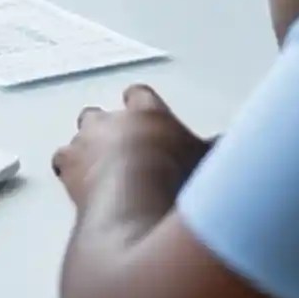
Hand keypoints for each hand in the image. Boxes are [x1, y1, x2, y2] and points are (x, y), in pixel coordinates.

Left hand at [53, 86, 209, 218]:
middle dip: (105, 127)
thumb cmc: (175, 179)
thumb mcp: (210, 164)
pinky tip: (76, 182)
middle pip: (99, 114)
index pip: (140, 96)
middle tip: (118, 143)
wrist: (136, 201)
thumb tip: (237, 147)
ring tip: (95, 165)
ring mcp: (86, 144)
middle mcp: (112, 123)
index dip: (139, 103)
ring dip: (84, 148)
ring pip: (77, 136)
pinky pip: (61, 162)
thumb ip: (221, 151)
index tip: (140, 104)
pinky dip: (68, 170)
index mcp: (148, 114)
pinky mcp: (68, 167)